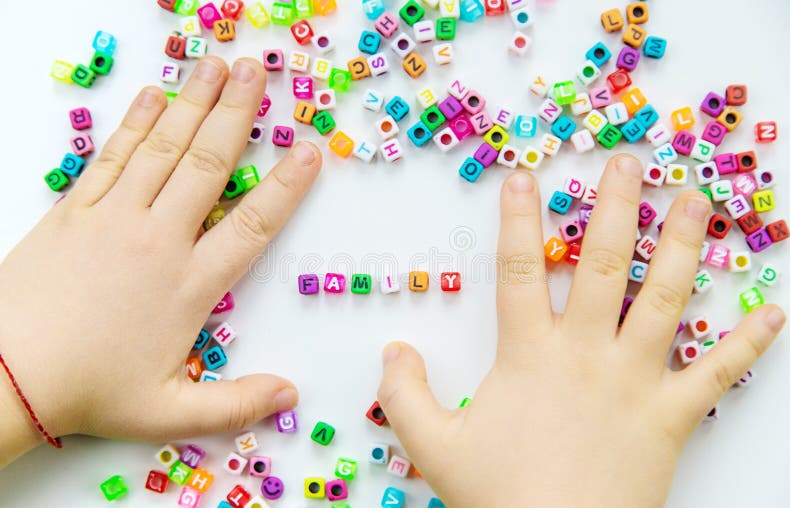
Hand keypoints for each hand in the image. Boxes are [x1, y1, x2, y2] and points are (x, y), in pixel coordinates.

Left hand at [0, 56, 320, 466]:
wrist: (5, 375)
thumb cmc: (89, 391)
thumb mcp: (169, 412)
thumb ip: (235, 404)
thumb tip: (290, 396)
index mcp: (189, 285)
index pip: (250, 225)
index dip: (284, 187)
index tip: (307, 150)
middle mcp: (157, 239)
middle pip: (208, 166)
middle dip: (236, 115)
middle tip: (255, 73)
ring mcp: (114, 218)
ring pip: (164, 150)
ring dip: (193, 103)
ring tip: (214, 66)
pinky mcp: (75, 210)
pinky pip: (112, 156)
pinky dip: (136, 123)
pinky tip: (154, 97)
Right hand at [378, 155, 784, 506]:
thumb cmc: (501, 497)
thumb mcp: (433, 445)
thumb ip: (403, 394)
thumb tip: (393, 350)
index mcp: (530, 354)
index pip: (520, 269)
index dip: (519, 219)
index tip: (524, 176)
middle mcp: (587, 353)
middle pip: (603, 265)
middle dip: (616, 207)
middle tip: (630, 162)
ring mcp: (635, 381)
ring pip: (664, 300)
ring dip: (681, 246)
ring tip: (695, 201)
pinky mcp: (672, 416)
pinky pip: (718, 374)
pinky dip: (749, 344)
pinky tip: (774, 313)